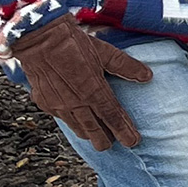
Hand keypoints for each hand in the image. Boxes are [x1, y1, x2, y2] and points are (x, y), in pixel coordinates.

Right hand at [12, 15, 153, 150]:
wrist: (40, 39)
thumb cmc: (74, 43)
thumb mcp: (105, 51)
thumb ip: (126, 66)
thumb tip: (147, 76)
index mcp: (93, 90)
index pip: (112, 115)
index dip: (124, 129)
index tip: (133, 141)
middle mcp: (75, 101)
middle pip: (93, 126)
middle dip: (105, 138)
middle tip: (113, 146)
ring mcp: (58, 104)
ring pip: (76, 125)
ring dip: (88, 134)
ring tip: (97, 140)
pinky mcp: (44, 101)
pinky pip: (61, 117)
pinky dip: (71, 122)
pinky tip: (76, 123)